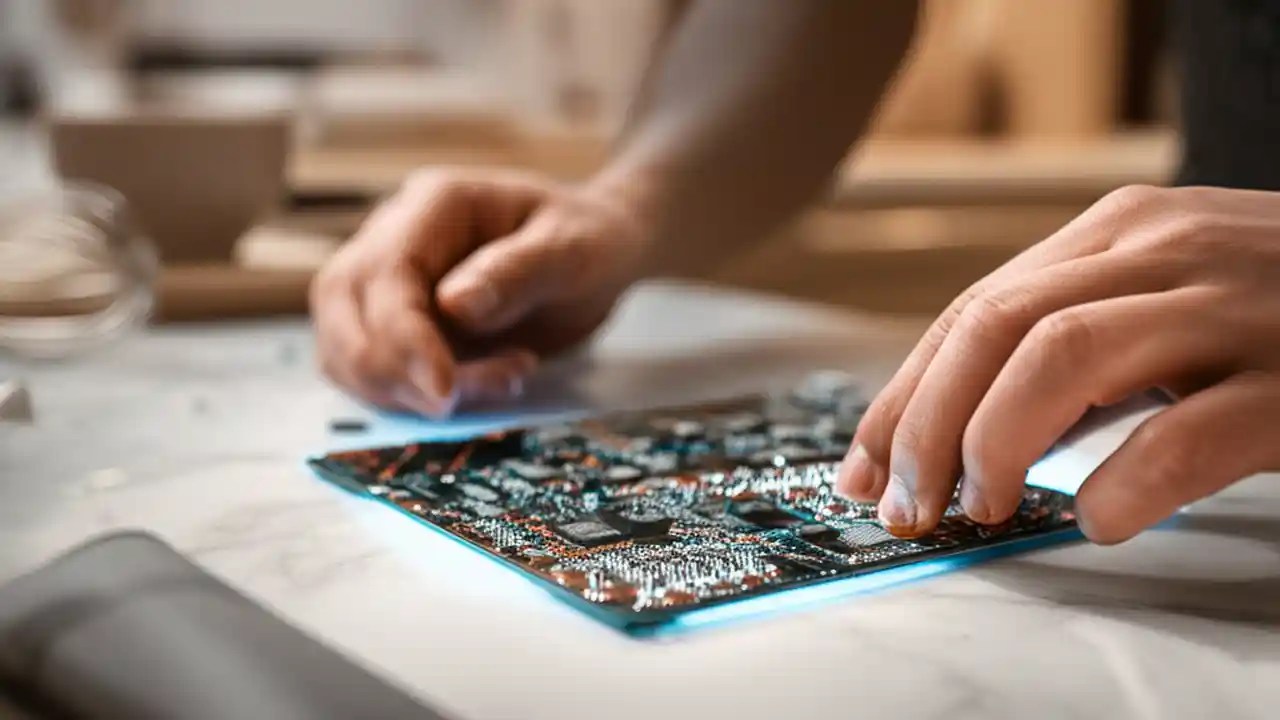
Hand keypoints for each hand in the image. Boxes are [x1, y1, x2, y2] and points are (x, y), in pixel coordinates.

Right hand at [310, 168, 649, 415]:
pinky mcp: (396, 326)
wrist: (597, 252)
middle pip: (339, 305)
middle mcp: (395, 236)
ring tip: (500, 381)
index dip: (403, 338)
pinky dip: (414, 398)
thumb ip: (517, 273)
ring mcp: (387, 282)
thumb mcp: (572, 250)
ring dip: (404, 391)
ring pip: (344, 346)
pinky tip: (485, 387)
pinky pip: (373, 373)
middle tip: (457, 403)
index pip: (385, 273)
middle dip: (388, 369)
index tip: (444, 391)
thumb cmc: (588, 240)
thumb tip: (454, 306)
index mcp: (435, 205)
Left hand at [837, 185, 1279, 543]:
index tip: (862, 467)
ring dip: (994, 444)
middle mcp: (1165, 253)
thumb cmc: (1278, 311)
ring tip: (980, 506)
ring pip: (1060, 359)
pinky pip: (1183, 435)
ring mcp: (1233, 310)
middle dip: (926, 425)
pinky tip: (1100, 521)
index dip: (903, 397)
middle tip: (905, 504)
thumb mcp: (1165, 296)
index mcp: (1121, 232)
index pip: (971, 311)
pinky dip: (1121, 485)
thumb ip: (1072, 338)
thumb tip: (950, 429)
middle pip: (993, 328)